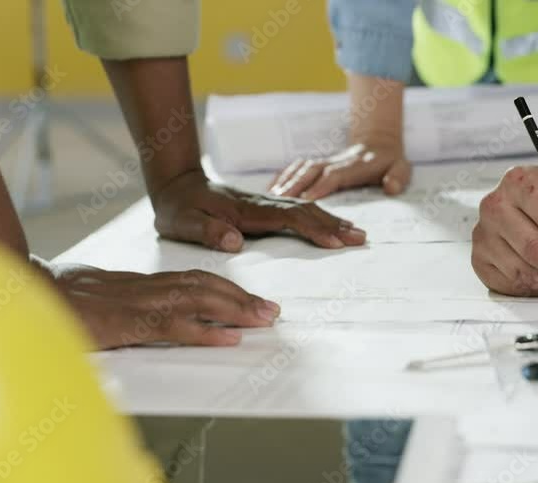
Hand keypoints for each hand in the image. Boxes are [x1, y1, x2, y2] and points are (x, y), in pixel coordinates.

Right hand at [51, 264, 280, 348]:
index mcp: (140, 283)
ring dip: (236, 310)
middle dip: (242, 299)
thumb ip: (122, 304)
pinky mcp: (128, 323)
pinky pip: (175, 326)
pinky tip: (229, 338)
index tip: (249, 299)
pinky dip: (206, 331)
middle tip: (272, 311)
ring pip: (198, 301)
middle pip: (205, 287)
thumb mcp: (97, 298)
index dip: (224, 288)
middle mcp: (145, 288)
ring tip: (263, 320)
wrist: (24, 290)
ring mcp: (138, 303)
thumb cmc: (56, 298)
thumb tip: (137, 316)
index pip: (192, 280)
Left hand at [151, 169, 365, 250]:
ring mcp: (266, 203)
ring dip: (332, 220)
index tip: (333, 242)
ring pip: (306, 209)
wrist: (176, 184)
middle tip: (361, 238)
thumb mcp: (182, 223)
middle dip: (334, 225)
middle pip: (306, 211)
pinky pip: (299, 210)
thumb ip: (207, 231)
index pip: (287, 218)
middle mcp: (261, 204)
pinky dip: (320, 217)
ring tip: (356, 233)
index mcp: (245, 211)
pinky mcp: (266, 206)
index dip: (312, 229)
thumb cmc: (178, 209)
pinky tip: (332, 225)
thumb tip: (234, 241)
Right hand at [268, 143, 411, 199]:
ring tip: (268, 198)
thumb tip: (391, 186)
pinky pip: (295, 168)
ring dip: (284, 182)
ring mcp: (324, 162)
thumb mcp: (402, 169)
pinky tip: (270, 189)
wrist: (380, 142)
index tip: (307, 199)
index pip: (334, 175)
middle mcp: (335, 161)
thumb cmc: (390, 162)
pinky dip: (282, 177)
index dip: (320, 186)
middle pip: (310, 171)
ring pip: (300, 169)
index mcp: (354, 165)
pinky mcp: (317, 165)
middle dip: (294, 185)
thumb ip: (398, 177)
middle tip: (277, 202)